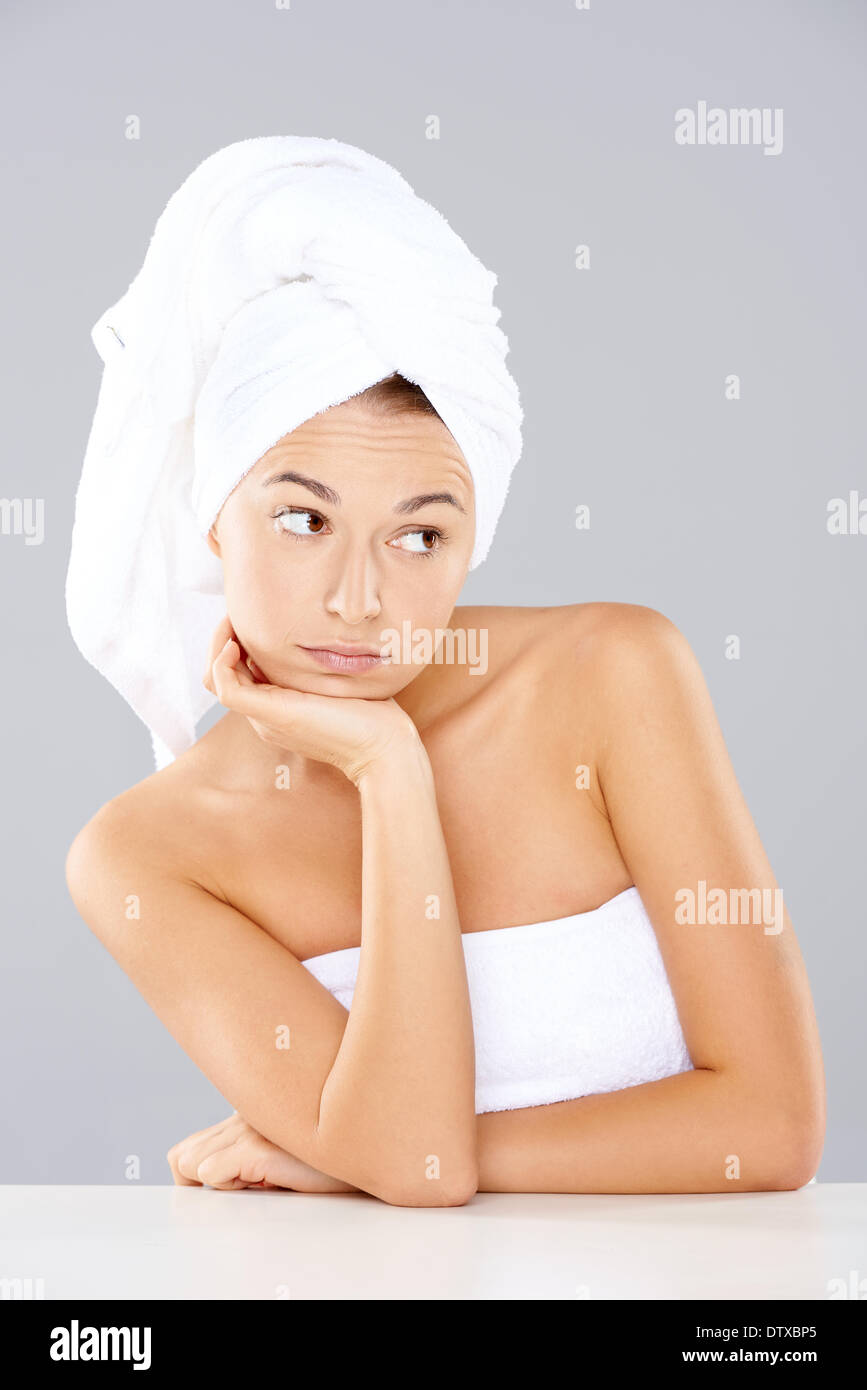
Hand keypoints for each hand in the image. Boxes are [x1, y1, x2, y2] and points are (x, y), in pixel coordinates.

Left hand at [166, 1111, 358, 1192]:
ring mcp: (249, 1126)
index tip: (235, 1185)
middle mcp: (243, 1113)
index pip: (190, 1148)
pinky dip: (230, 1186)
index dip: (204, 1173)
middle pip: (183, 1156)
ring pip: (190, 1163)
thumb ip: (254, 1153)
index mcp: (249, 1112)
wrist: (371, 1149)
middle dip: (206, 1181)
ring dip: (220, 1183)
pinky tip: (267, 1181)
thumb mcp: (286, 1151)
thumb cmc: (335, 1156)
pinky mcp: (257, 1145)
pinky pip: (211, 1172)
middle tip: (247, 1186)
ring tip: (261, 1181)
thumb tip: (223, 1179)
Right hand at [203, 614, 420, 785]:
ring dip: (218, 644)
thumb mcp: (338, 682)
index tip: (253, 616)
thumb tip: (319, 632)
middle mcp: (265, 715)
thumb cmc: (374, 717)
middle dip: (223, 638)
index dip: (238, 641)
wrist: (383, 748)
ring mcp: (264, 717)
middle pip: (221, 675)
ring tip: (233, 621)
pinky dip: (221, 662)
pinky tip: (236, 643)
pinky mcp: (269, 713)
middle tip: (237, 612)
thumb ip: (319, 665)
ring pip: (215, 679)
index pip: (239, 674)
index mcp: (279, 709)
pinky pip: (225, 687)